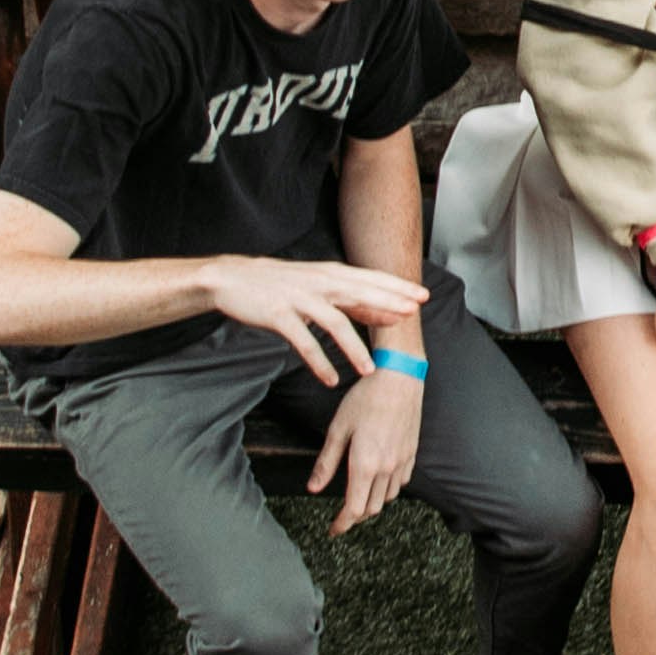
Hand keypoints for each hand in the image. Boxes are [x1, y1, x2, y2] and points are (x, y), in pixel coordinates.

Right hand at [203, 253, 427, 388]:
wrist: (233, 278)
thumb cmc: (280, 284)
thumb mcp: (319, 287)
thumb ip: (351, 299)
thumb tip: (388, 311)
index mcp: (330, 274)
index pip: (370, 279)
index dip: (396, 287)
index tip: (422, 295)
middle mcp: (318, 283)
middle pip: (359, 294)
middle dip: (387, 304)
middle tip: (411, 316)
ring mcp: (299, 298)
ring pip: (334, 323)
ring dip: (353, 348)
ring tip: (369, 370)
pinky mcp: (279, 315)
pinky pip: (303, 342)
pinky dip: (318, 361)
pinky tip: (329, 379)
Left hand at [308, 365, 422, 529]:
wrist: (399, 378)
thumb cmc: (366, 399)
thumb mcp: (338, 429)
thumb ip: (326, 462)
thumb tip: (313, 488)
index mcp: (365, 465)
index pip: (354, 509)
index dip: (342, 524)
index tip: (333, 530)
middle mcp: (386, 468)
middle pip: (371, 508)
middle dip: (355, 516)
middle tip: (342, 515)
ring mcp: (402, 461)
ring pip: (388, 497)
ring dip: (372, 503)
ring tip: (359, 497)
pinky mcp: (412, 452)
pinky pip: (402, 482)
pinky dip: (389, 488)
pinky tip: (380, 479)